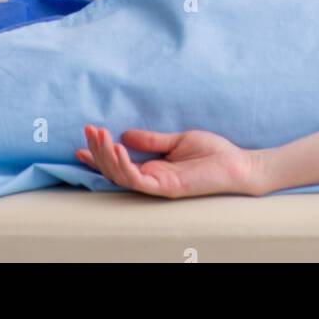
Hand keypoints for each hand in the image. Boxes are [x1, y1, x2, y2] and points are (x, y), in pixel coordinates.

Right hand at [76, 124, 262, 198]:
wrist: (236, 164)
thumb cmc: (212, 153)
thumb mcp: (177, 140)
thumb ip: (152, 140)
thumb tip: (125, 134)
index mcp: (153, 168)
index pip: (119, 162)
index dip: (98, 154)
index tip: (82, 139)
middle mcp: (151, 179)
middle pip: (114, 169)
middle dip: (98, 151)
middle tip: (88, 131)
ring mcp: (157, 185)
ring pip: (121, 175)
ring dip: (106, 156)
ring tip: (99, 135)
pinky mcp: (166, 187)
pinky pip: (139, 179)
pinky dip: (125, 165)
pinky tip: (118, 147)